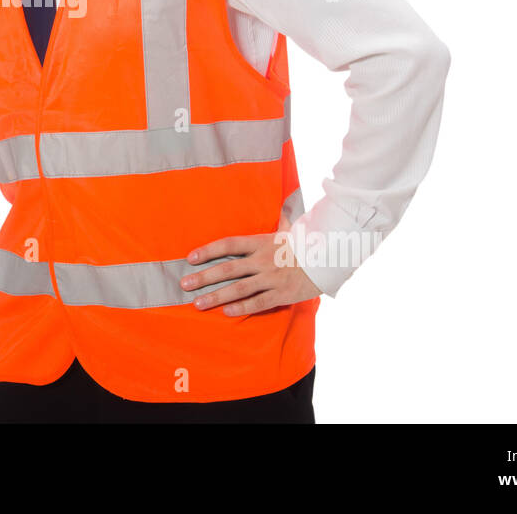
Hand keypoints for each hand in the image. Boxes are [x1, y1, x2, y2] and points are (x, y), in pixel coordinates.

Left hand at [181, 231, 321, 315]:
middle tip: (185, 284)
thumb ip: (275, 222)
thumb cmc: (305, 244)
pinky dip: (241, 308)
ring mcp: (271, 278)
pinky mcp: (282, 294)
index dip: (208, 250)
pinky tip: (226, 312)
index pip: (229, 244)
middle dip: (204, 277)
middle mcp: (263, 259)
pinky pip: (258, 302)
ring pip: (238, 288)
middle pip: (227, 268)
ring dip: (216, 296)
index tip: (190, 258)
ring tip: (198, 303)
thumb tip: (277, 204)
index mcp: (261, 242)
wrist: (331, 259)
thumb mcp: (287, 230)